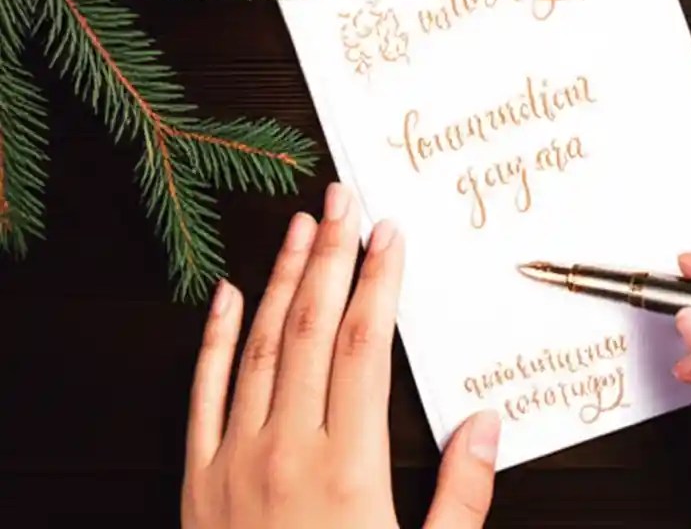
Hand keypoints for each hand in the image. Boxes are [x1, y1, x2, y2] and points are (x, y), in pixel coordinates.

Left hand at [182, 183, 499, 528]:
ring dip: (282, 280)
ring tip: (300, 225)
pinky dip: (214, 340)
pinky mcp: (197, 481)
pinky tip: (227, 296)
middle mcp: (284, 451)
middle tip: (344, 199)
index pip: (368, 346)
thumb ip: (462, 498)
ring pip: (260, 347)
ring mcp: (232, 462)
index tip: (391, 235)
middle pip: (313, 329)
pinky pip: (201, 394)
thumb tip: (488, 424)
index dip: (381, 281)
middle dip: (331, 255)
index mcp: (346, 468)